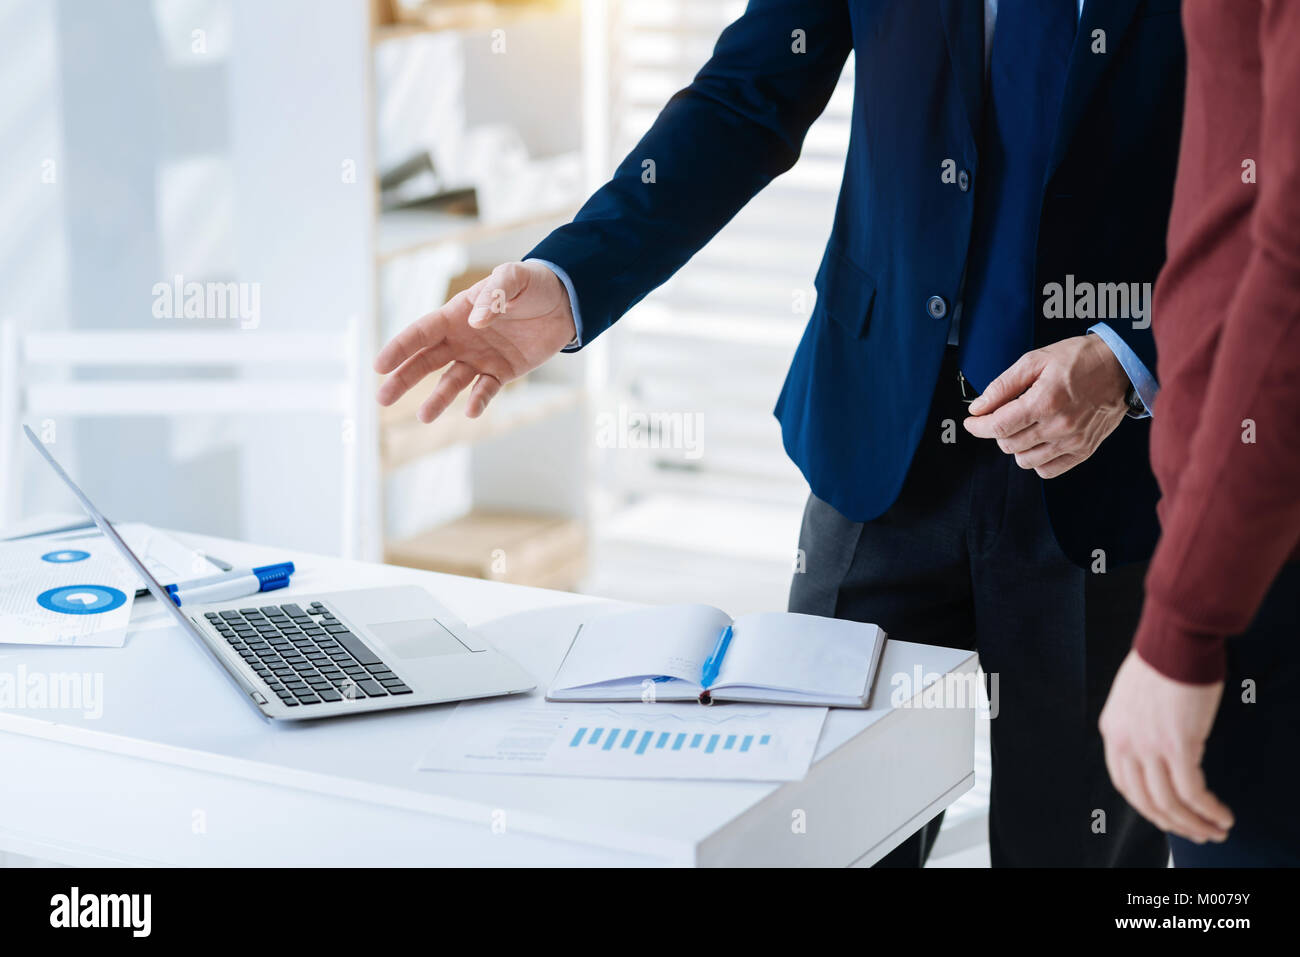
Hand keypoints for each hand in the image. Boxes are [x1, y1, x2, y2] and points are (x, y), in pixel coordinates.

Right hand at [374, 261, 575, 421]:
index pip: (421, 333)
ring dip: (438, 399)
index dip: (400, 348)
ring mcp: (480, 357)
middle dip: (403, 379)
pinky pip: (485, 389)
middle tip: (382, 398)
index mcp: (456, 314)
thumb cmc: (531, 283)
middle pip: (425, 361)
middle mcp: (462, 339)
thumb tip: (475, 322)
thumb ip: (493, 295)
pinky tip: (472, 411)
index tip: (379, 365)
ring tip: (424, 417)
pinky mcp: (502, 372)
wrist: (564, 302)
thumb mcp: (513, 278)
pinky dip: (478, 401)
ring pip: (451, 382)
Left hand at [962, 335, 1130, 477]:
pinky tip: (1038, 440)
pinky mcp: (1084, 451)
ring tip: (1023, 426)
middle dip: (996, 431)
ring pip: (1025, 460)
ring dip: (1015, 446)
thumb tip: (978, 407)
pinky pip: (1048, 470)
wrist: (1121, 366)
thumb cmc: (1079, 359)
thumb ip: (1002, 386)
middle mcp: (1060, 426)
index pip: (998, 426)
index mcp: (1045, 402)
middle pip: (1008, 445)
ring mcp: (1073, 442)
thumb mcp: (1035, 360)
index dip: (977, 426)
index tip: (972, 422)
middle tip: (1001, 416)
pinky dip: (1036, 459)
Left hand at [1099, 651, 1231, 843]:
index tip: (1169, 816)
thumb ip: (1139, 724)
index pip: (1124, 783)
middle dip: (1173, 823)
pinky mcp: (1177, 745)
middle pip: (1144, 801)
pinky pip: (1192, 791)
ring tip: (1216, 831)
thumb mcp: (1135, 697)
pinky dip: (1208, 810)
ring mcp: (1148, 746)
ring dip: (1195, 823)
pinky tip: (1223, 816)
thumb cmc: (1163, 660)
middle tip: (1197, 834)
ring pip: (1169, 802)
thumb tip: (1157, 746)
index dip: (1148, 806)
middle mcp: (1123, 742)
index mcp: (1111, 730)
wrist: (1175, 639)